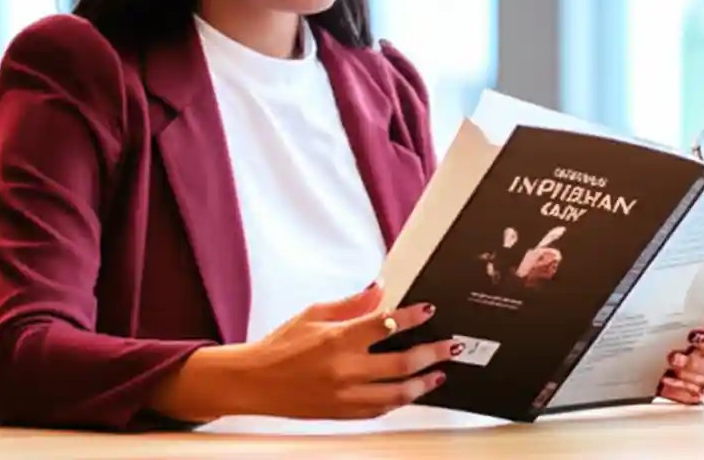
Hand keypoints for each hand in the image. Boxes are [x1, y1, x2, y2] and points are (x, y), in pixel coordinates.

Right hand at [237, 284, 462, 419]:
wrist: (253, 382)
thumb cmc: (280, 346)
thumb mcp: (313, 313)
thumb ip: (351, 304)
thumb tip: (380, 289)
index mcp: (338, 339)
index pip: (385, 325)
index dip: (412, 316)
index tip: (430, 309)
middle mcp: (345, 369)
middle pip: (402, 363)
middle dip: (432, 353)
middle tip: (450, 347)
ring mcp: (345, 395)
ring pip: (396, 393)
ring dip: (423, 383)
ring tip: (438, 374)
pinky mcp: (341, 413)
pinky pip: (379, 410)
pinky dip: (399, 401)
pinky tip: (410, 392)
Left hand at [658, 307, 703, 405]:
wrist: (666, 361)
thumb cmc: (678, 335)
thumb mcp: (680, 319)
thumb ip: (684, 311)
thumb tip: (671, 295)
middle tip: (691, 338)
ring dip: (696, 366)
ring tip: (673, 360)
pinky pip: (701, 396)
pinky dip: (682, 389)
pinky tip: (666, 381)